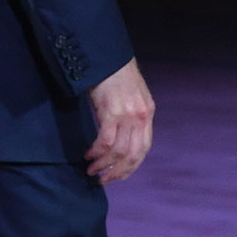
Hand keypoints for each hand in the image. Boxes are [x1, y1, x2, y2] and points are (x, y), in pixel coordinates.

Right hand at [86, 57, 154, 183]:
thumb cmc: (115, 75)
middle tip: (103, 180)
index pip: (144, 148)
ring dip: (104, 164)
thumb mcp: (132, 95)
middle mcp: (141, 116)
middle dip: (117, 171)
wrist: (107, 56)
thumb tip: (123, 135)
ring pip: (118, 151)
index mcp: (148, 113)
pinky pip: (105, 141)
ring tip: (92, 170)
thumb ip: (132, 114)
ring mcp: (127, 115)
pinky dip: (97, 152)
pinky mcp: (111, 112)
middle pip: (133, 154)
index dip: (132, 166)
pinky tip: (88, 155)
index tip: (119, 175)